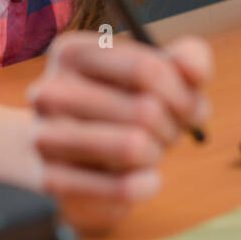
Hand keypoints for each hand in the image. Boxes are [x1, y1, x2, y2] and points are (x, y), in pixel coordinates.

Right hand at [24, 29, 212, 234]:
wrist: (68, 155)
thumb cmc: (122, 105)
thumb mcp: (157, 72)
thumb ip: (187, 58)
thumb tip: (195, 73)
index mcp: (72, 52)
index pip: (146, 68)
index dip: (181, 93)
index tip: (189, 107)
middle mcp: (50, 90)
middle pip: (145, 109)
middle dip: (172, 126)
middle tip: (166, 131)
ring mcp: (45, 136)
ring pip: (133, 147)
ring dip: (157, 153)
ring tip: (150, 150)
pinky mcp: (52, 181)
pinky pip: (122, 187)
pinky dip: (147, 184)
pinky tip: (146, 178)